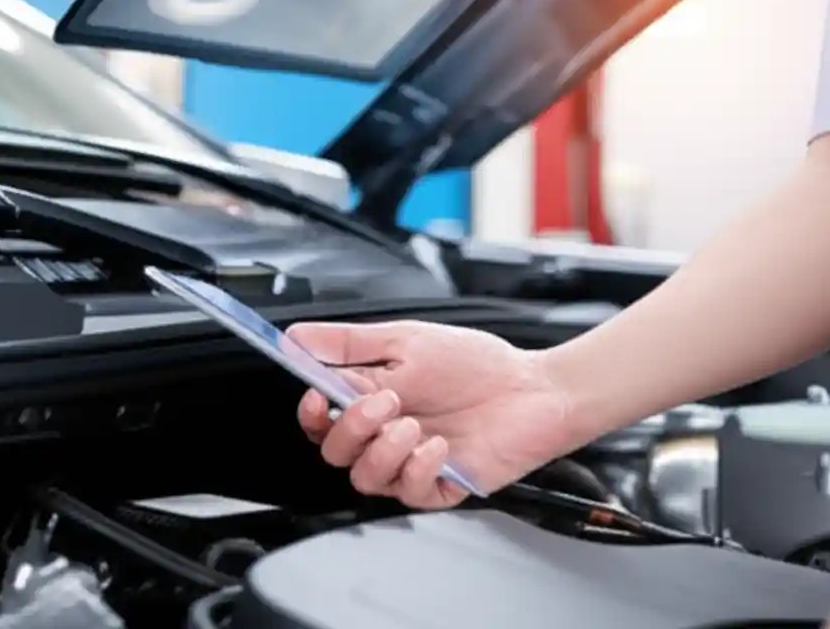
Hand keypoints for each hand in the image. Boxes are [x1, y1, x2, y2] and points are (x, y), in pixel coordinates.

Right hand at [287, 320, 577, 508]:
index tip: (319, 396)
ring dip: (383, 450)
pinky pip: (409, 492)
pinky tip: (440, 444)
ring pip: (365, 478)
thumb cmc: (476, 366)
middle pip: (335, 453)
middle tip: (385, 402)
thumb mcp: (406, 340)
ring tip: (414, 423)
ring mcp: (409, 465)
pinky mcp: (439, 487)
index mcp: (370, 402)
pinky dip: (419, 467)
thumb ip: (348, 344)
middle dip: (352, 428)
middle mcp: (384, 438)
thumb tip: (297, 337)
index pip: (321, 420)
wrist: (532, 389)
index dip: (311, 414)